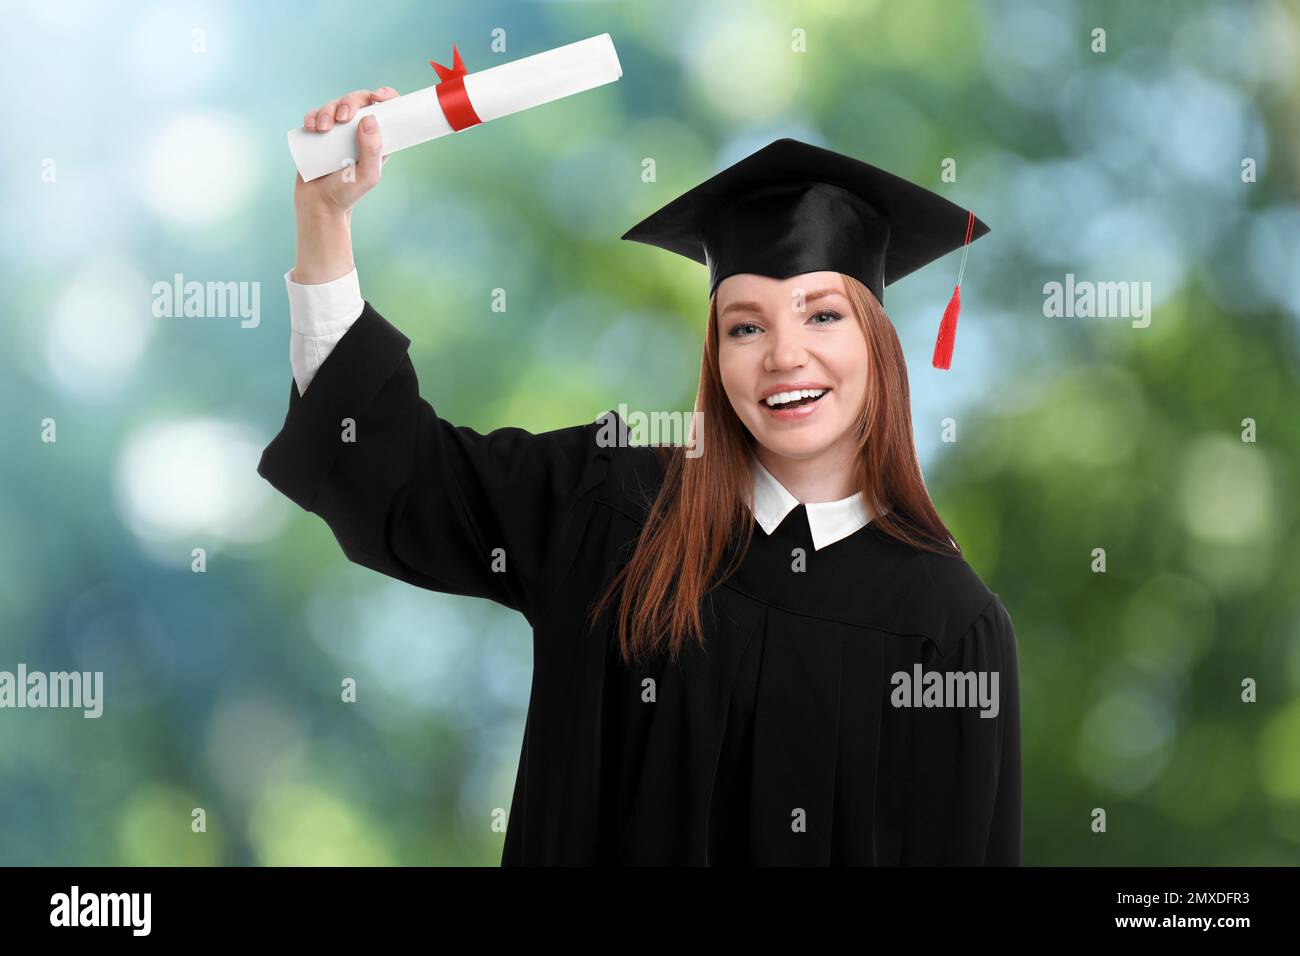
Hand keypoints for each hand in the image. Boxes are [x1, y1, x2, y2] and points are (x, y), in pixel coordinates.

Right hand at [293, 86, 399, 216]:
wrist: (319, 203)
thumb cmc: (347, 192)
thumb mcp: (367, 175)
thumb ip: (372, 150)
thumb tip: (370, 118)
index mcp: (376, 139)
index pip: (384, 111)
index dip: (385, 96)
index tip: (380, 96)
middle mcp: (357, 132)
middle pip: (357, 102)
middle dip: (349, 102)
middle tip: (342, 118)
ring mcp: (337, 132)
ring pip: (334, 106)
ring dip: (327, 110)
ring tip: (321, 129)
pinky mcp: (318, 134)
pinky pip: (315, 115)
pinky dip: (312, 115)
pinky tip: (311, 126)